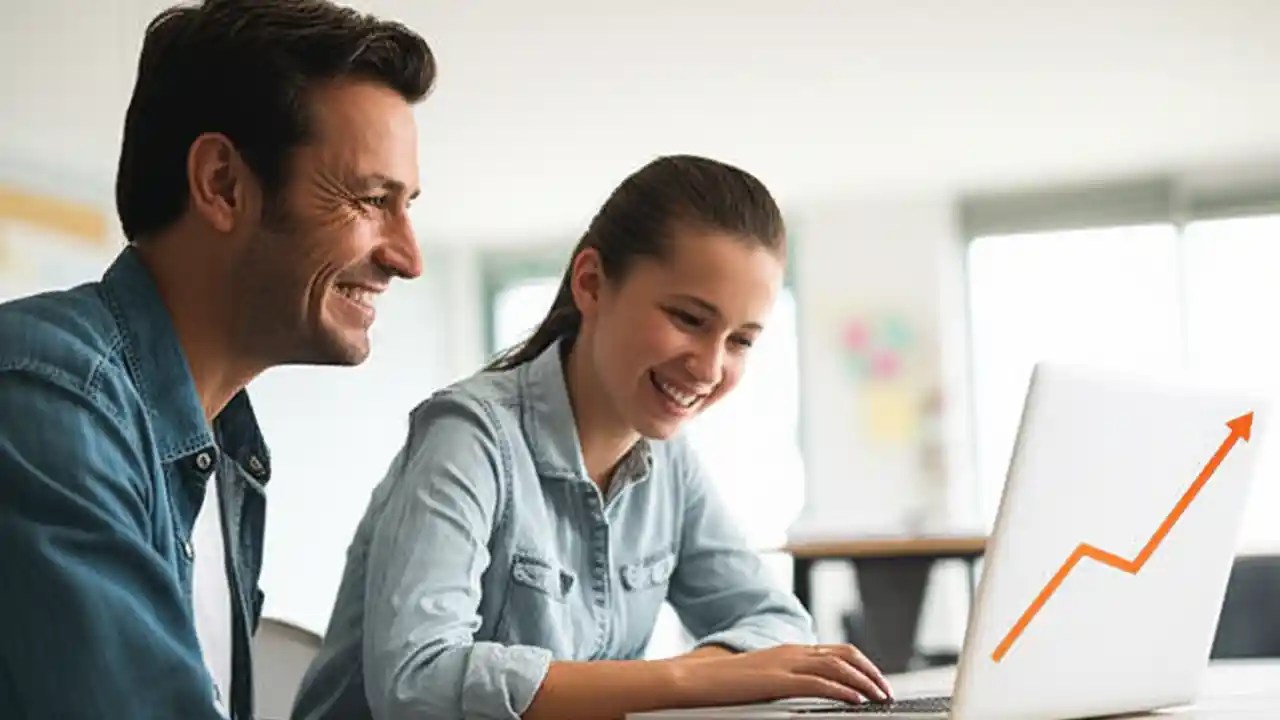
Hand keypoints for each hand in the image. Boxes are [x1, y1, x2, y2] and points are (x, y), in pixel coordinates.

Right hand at [671, 643, 893, 707]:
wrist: (694, 680)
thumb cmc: (725, 684)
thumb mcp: (764, 678)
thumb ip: (787, 680)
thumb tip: (810, 691)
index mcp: (790, 650)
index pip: (837, 652)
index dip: (863, 666)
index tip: (877, 683)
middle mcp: (792, 652)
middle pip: (845, 655)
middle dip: (871, 672)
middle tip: (887, 692)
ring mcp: (785, 664)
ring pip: (837, 667)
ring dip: (864, 682)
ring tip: (880, 698)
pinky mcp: (777, 681)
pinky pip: (818, 684)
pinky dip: (841, 691)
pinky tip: (855, 701)